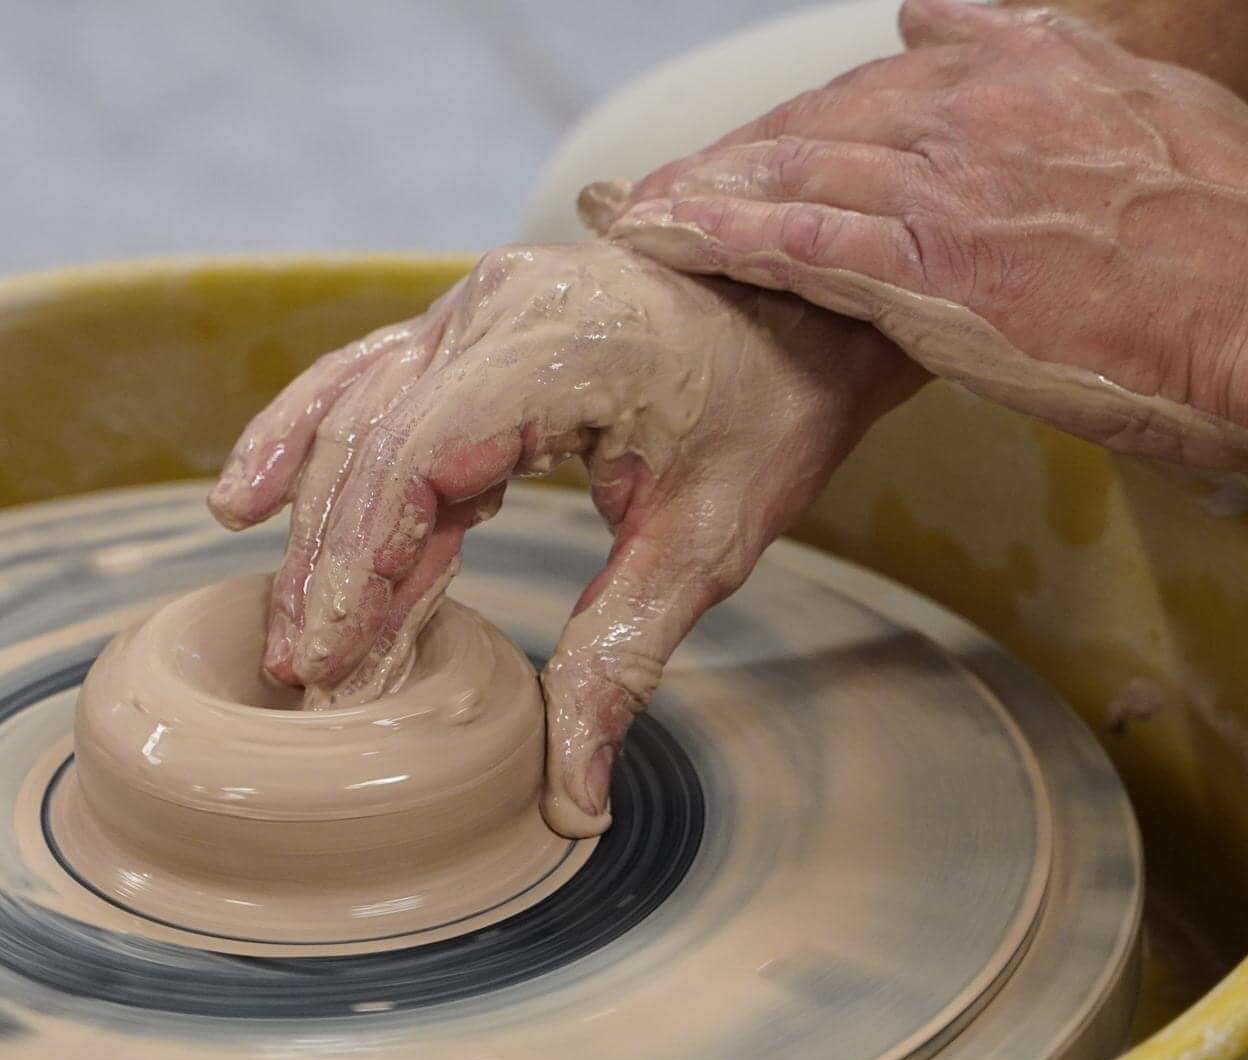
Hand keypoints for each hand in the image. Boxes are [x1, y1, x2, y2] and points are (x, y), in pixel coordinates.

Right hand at [208, 242, 912, 835]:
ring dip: (314, 532)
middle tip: (302, 678)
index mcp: (560, 345)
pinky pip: (357, 383)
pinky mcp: (456, 325)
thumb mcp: (707, 545)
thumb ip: (620, 659)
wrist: (795, 304)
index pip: (417, 460)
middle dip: (328, 572)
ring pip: (353, 423)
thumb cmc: (761, 411)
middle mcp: (494, 308)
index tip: (326, 659)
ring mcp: (466, 306)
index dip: (359, 566)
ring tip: (288, 636)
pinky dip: (299, 442)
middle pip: (369, 449)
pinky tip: (242, 501)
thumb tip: (571, 801)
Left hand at [595, 0, 1247, 468]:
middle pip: (816, 122)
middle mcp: (972, 111)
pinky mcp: (927, 265)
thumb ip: (1036, 52)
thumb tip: (935, 15)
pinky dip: (719, 236)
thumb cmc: (1222, 227)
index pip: (873, 82)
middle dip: (733, 155)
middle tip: (664, 187)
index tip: (747, 148)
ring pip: (790, 171)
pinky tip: (664, 240)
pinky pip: (794, 239)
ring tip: (639, 213)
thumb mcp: (1142, 98)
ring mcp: (944, 187)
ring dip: (703, 192)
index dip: (799, 121)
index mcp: (1024, 67)